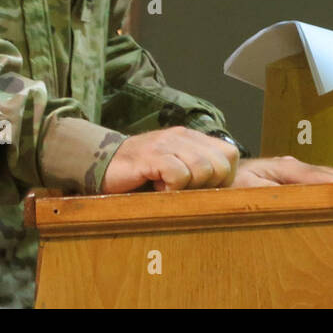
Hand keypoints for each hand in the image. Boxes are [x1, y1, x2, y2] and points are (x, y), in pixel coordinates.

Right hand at [101, 127, 239, 193]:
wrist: (102, 163)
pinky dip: (171, 188)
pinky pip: (178, 174)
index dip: (223, 178)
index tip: (201, 190)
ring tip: (167, 188)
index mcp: (193, 139)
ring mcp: (167, 143)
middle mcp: (183, 136)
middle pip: (221, 164)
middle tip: (183, 191)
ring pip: (203, 169)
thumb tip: (224, 196)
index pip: (230, 154)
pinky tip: (156, 187)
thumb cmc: (141, 175)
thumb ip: (198, 175)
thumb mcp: (176, 171)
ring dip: (187, 188)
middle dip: (207, 186)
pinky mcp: (151, 155)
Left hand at [231, 155, 332, 188]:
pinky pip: (321, 182)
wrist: (211, 177)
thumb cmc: (224, 186)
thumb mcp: (242, 190)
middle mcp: (292, 167)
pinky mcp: (291, 179)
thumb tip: (300, 189)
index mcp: (284, 169)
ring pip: (328, 177)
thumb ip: (270, 191)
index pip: (322, 176)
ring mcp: (293, 172)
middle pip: (331, 175)